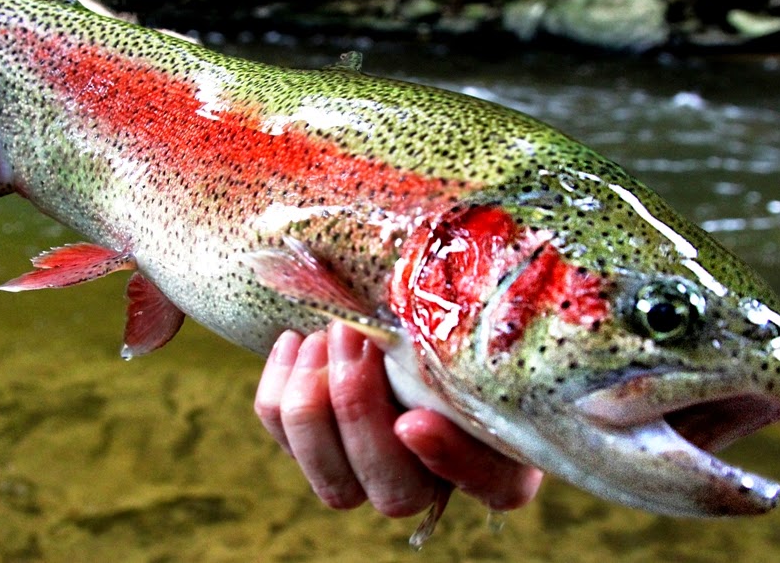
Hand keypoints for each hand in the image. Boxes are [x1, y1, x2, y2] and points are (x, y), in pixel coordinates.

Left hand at [254, 321, 541, 516]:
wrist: (397, 303)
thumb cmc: (451, 301)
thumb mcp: (467, 305)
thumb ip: (464, 309)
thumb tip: (439, 286)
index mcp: (500, 454)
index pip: (498, 486)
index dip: (454, 460)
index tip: (415, 420)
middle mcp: (434, 480)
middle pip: (396, 493)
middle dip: (360, 411)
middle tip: (354, 336)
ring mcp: (370, 476)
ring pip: (335, 487)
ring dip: (315, 406)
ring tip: (326, 336)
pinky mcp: (318, 454)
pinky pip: (284, 443)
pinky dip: (278, 393)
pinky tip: (296, 342)